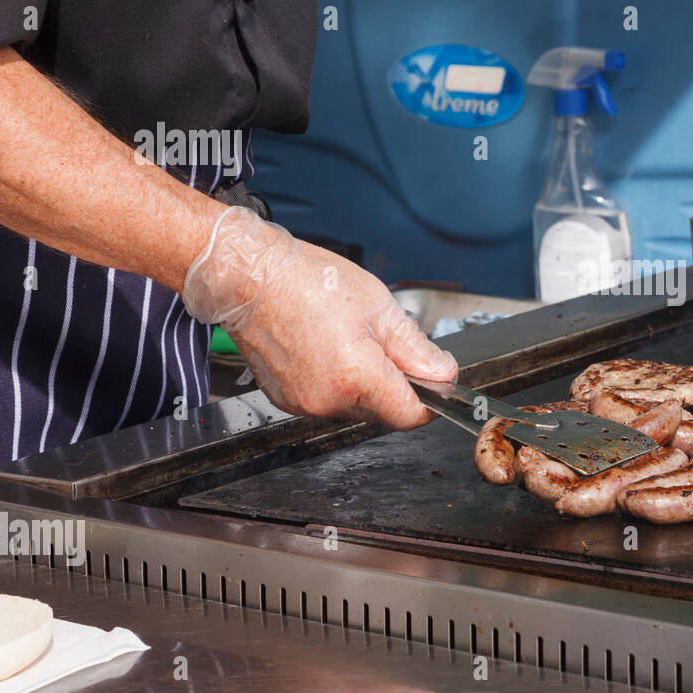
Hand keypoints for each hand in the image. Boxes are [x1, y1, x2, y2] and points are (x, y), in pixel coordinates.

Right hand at [182, 206, 456, 426]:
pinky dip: (336, 381)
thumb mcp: (379, 306)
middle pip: (383, 411)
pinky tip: (327, 348)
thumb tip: (443, 373)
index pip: (410, 415)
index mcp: (356, 377)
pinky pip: (327, 400)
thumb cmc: (307, 282)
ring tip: (349, 338)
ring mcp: (303, 403)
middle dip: (395, 384)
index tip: (436, 382)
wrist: (249, 277)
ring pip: (355, 406)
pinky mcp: (286, 400)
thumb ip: (415, 349)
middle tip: (386, 342)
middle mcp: (327, 400)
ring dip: (364, 382)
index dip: (430, 400)